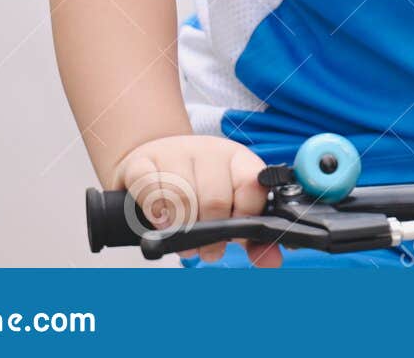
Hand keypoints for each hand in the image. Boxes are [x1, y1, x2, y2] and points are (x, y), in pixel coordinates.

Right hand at [112, 134, 279, 266]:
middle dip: (211, 233)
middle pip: (215, 199)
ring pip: (181, 196)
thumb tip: (272, 262)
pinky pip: (147, 187)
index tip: (237, 236)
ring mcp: (174, 152)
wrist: (155, 157)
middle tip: (207, 250)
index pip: (252, 187)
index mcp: (238, 159)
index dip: (245, 218)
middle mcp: (209, 151)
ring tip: (184, 242)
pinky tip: (160, 221)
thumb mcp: (229, 204)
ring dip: (181, 228)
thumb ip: (253, 237)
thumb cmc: (197, 186)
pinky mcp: (142, 160)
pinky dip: (153, 211)